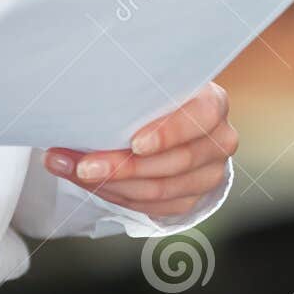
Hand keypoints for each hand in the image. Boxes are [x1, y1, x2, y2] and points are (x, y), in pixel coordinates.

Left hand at [42, 83, 235, 218]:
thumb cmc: (156, 99)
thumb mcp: (152, 86)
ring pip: (160, 189)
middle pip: (176, 161)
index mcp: (213, 103)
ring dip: (112, 184)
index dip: (170, 132)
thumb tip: (80, 95)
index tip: (135, 143)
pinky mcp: (192, 199)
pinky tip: (90, 185)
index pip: (203, 116)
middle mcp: (219, 140)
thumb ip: (133, 90)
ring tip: (74, 173)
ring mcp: (209, 173)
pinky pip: (152, 206)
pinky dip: (117, 196)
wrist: (175, 127)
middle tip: (84, 166)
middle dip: (124, 166)